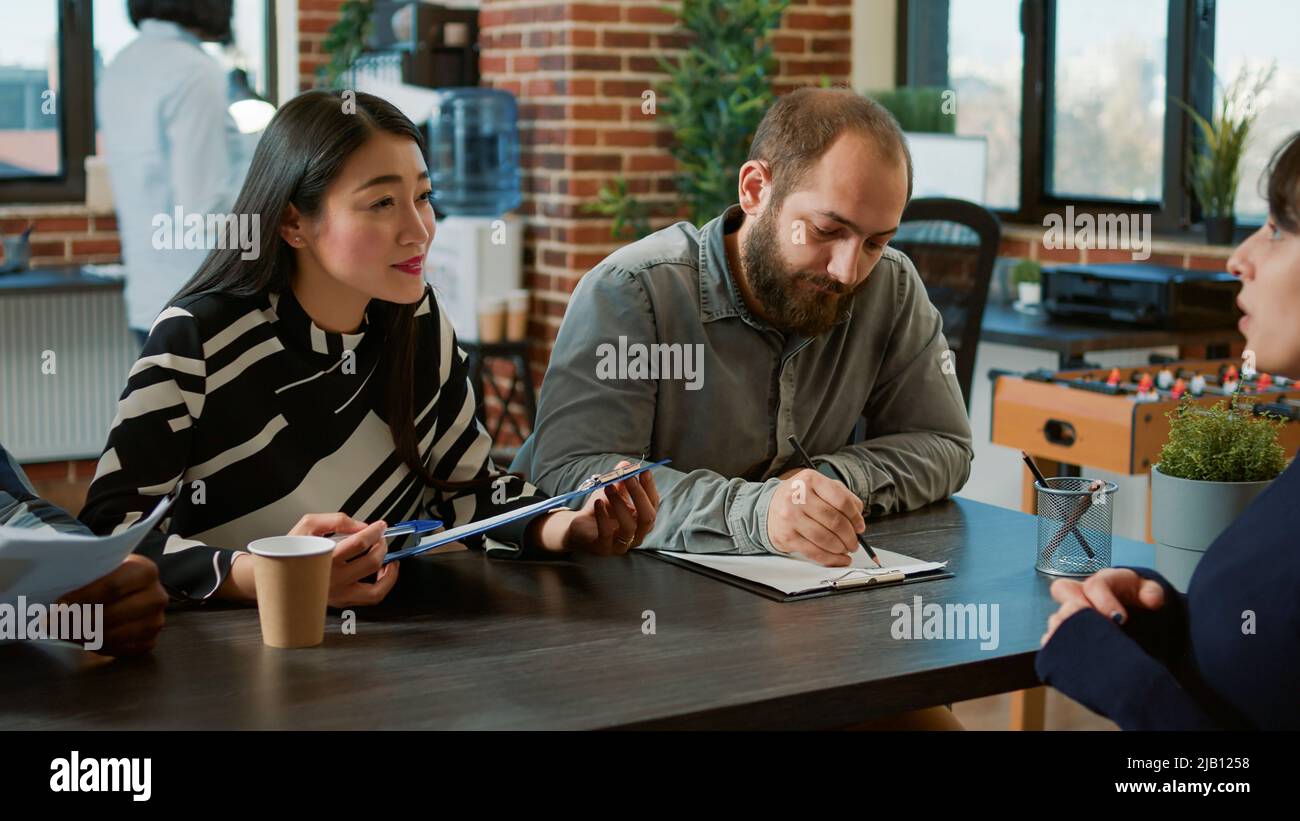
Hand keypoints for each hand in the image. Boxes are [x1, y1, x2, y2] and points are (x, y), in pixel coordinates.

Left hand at [58, 555, 167, 656]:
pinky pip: (119, 649)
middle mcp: (156, 596)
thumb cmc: (110, 578)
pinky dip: (97, 646)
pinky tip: (84, 638)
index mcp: (145, 571)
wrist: (131, 590)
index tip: (58, 606)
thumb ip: (84, 576)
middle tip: (54, 624)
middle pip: (111, 614)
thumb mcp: (103, 567)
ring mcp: (156, 621)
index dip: (82, 598)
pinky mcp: (149, 641)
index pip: (112, 586)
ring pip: (114, 635)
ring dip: (83, 637)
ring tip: (64, 631)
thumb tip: (53, 596)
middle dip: (77, 622)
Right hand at [289, 513, 399, 607]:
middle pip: (371, 561)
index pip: (360, 543)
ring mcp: (339, 594)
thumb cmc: (288, 552)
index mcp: (323, 559)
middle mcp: (332, 579)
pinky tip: (383, 573)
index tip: (380, 526)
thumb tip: (361, 525)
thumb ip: (336, 520)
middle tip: (380, 537)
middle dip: (382, 545)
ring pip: (377, 588)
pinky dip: (384, 585)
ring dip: (389, 570)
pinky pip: (371, 597)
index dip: (375, 531)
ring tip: (388, 559)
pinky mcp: (342, 602)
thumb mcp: (307, 526)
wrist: (274, 578)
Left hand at [545, 460, 658, 554]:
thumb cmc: (601, 509)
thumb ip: (620, 478)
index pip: (653, 504)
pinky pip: (607, 533)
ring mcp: (621, 545)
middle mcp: (637, 534)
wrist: (580, 527)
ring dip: (619, 503)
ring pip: (629, 526)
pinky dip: (603, 516)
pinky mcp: (604, 548)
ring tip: (608, 486)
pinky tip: (597, 502)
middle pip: (647, 517)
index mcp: (643, 520)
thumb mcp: (612, 491)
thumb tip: (626, 464)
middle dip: (639, 495)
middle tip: (628, 477)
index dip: (649, 487)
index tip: (643, 470)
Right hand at [766, 468, 864, 566]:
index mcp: (810, 480)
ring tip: (846, 549)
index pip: (841, 500)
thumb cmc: (797, 498)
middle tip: (855, 542)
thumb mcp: (818, 487)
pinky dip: (830, 559)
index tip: (860, 526)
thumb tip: (859, 516)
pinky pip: (814, 552)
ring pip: (825, 539)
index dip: (855, 517)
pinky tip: (838, 558)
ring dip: (841, 548)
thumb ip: (841, 495)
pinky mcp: (786, 536)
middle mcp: (798, 497)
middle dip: (850, 536)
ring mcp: (790, 517)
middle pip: (835, 521)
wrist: (767, 507)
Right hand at [1040, 568, 1165, 646]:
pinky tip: (1065, 654)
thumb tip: (1151, 601)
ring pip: (1056, 614)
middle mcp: (1082, 591)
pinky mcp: (1068, 628)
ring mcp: (1071, 610)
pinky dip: (1056, 644)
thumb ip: (1153, 593)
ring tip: (1082, 645)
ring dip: (1066, 629)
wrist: (1136, 614)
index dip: (1104, 601)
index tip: (1120, 619)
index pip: (1095, 585)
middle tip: (1094, 629)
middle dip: (1077, 611)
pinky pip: (1052, 634)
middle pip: (1063, 589)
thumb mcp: (1151, 593)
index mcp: (1104, 580)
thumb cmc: (1140, 600)